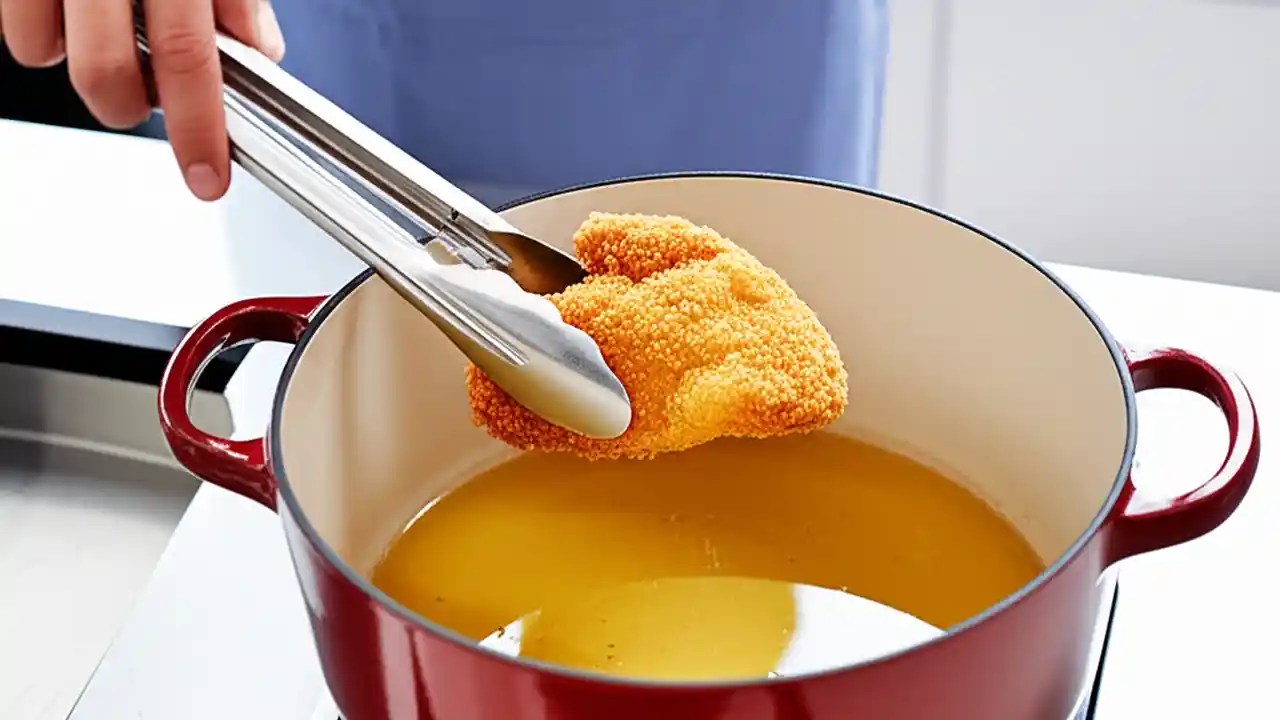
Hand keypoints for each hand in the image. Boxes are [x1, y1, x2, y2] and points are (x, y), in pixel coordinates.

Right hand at [1, 0, 284, 201]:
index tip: (208, 177)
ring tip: (117, 38)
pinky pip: (25, 35)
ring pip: (49, 55)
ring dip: (89, 69)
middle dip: (131, 105)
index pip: (189, 57)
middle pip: (105, 74)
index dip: (200, 128)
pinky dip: (49, 42)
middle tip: (153, 92)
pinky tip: (77, 17)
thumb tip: (260, 52)